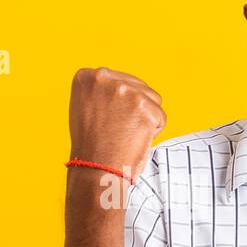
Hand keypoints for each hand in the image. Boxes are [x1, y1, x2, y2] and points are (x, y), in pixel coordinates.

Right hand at [68, 67, 165, 182]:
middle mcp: (104, 79)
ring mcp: (125, 91)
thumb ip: (101, 92)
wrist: (95, 169)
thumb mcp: (85, 108)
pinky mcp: (144, 107)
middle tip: (119, 130)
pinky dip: (153, 132)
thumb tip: (120, 85)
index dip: (119, 103)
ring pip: (153, 98)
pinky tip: (134, 141)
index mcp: (87, 77)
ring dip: (146, 117)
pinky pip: (160, 117)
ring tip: (126, 134)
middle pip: (138, 86)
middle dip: (134, 108)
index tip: (108, 119)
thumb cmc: (91, 145)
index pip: (119, 80)